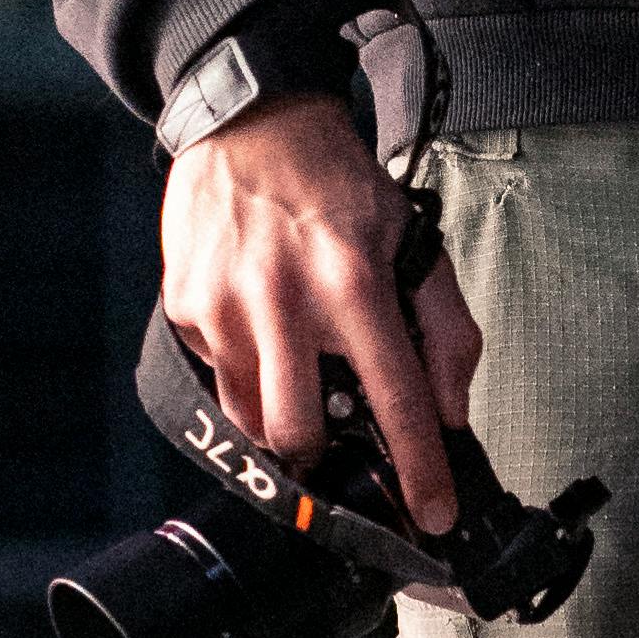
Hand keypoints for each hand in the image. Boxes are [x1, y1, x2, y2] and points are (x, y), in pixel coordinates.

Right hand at [159, 91, 484, 534]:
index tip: (433, 516)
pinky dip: (242, 369)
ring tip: (295, 361)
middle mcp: (285, 300)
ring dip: (278, 412)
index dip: (420, 468)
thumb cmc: (336, 184)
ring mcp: (226, 307)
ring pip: (250, 417)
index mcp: (354, 282)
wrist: (253, 121)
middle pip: (299, 435)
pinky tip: (258, 322)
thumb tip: (451, 409)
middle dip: (320, 455)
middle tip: (335, 436)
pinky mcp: (186, 308)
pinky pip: (216, 377)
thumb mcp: (411, 235)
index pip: (397, 397)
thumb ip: (445, 326)